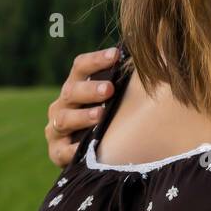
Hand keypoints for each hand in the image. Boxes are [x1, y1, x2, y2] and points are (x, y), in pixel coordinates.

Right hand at [45, 48, 117, 167]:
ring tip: (100, 115)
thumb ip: (124, 84)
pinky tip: (84, 148)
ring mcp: (56, 129)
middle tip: (109, 89)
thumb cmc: (108, 120)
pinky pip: (63, 151)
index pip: (80, 67)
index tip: (116, 55)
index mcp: (75, 87)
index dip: (96, 60)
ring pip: (64, 119)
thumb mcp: (112, 101)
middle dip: (90, 90)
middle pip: (71, 91)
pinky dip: (73, 150)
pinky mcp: (57, 152)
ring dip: (82, 116)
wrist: (91, 155)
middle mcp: (62, 105)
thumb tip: (154, 63)